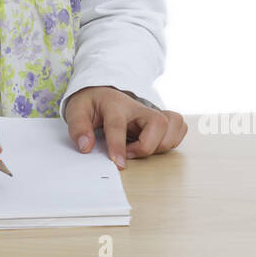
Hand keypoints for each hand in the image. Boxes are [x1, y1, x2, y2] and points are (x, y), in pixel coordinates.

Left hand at [63, 86, 186, 168]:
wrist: (101, 92)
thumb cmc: (91, 104)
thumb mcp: (76, 110)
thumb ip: (79, 128)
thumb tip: (86, 147)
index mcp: (114, 104)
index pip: (118, 125)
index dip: (118, 146)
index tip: (119, 164)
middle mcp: (137, 107)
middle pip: (158, 123)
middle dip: (147, 146)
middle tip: (129, 154)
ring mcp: (151, 112)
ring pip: (174, 125)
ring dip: (162, 144)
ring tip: (141, 149)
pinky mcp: (160, 119)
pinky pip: (179, 127)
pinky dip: (172, 139)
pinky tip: (154, 144)